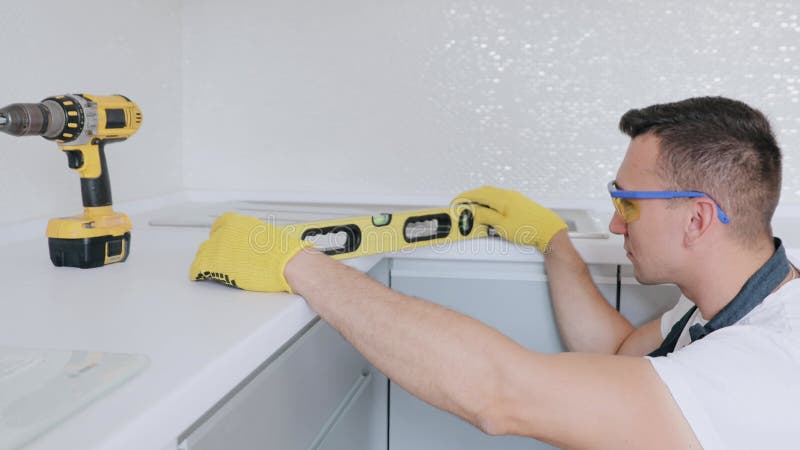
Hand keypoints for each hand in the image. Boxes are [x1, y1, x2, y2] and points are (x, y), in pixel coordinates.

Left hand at [189, 212, 313, 291]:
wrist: (285, 263)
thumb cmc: (283, 254)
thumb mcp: (267, 237)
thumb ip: (253, 239)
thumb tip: (253, 246)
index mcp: (239, 223)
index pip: (221, 225)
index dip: (220, 237)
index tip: (220, 243)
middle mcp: (226, 231)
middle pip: (211, 241)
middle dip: (214, 251)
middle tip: (219, 260)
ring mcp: (218, 246)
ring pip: (203, 253)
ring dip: (207, 261)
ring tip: (211, 270)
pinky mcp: (214, 262)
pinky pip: (198, 268)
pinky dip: (198, 273)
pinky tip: (200, 276)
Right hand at [453, 186, 566, 252]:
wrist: (548, 230)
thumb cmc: (528, 228)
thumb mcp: (501, 225)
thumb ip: (486, 216)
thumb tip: (475, 212)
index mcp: (501, 198)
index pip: (477, 194)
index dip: (464, 198)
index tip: (456, 201)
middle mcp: (508, 194)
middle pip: (484, 192)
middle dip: (472, 197)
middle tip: (463, 205)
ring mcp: (515, 198)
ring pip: (493, 195)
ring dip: (482, 200)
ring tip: (475, 210)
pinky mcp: (520, 203)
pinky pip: (500, 199)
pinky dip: (491, 203)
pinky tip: (491, 211)